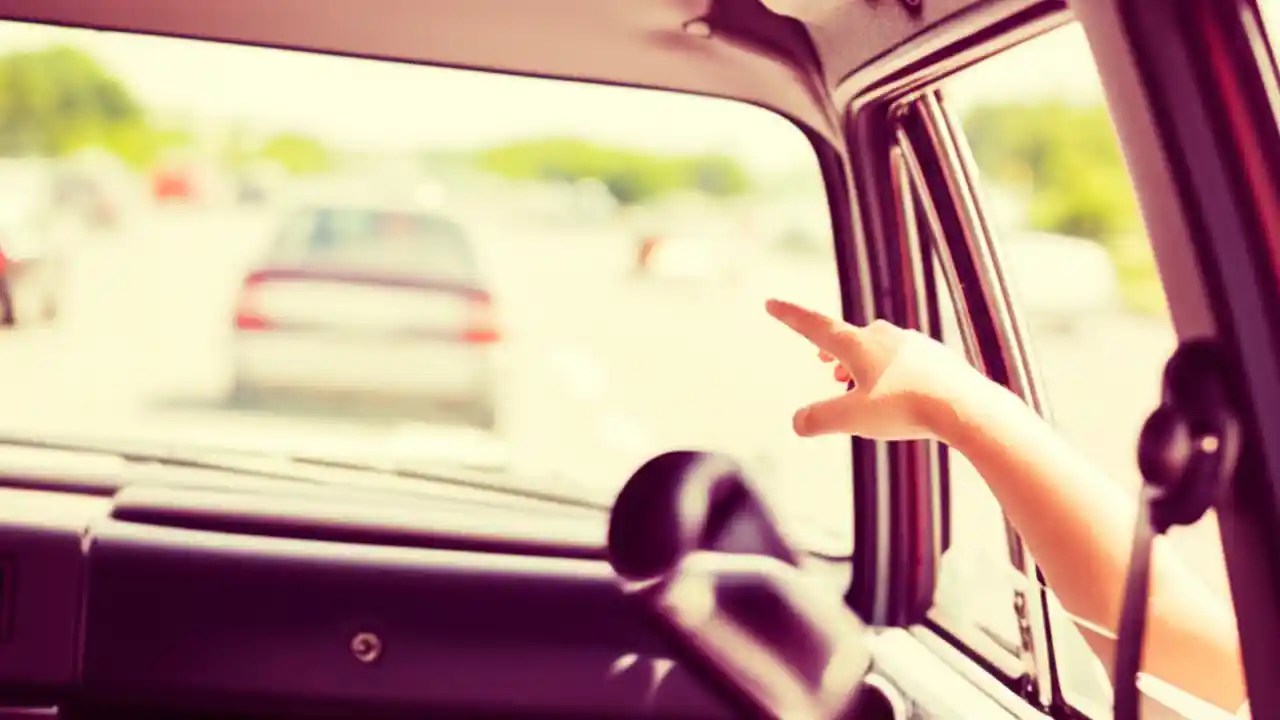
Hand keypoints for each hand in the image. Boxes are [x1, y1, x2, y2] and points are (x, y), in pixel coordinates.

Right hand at [765, 299, 993, 440]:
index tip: (771, 302)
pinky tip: (902, 396)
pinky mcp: (938, 359)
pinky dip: (893, 376)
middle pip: (850, 338)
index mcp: (858, 345)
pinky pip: (907, 363)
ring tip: (861, 388)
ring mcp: (915, 345)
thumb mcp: (852, 419)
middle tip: (825, 363)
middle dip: (835, 351)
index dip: (790, 316)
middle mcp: (886, 337)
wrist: (966, 408)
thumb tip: (797, 422)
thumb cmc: (904, 409)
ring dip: (864, 365)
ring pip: (880, 350)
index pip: (815, 326)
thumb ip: (818, 419)